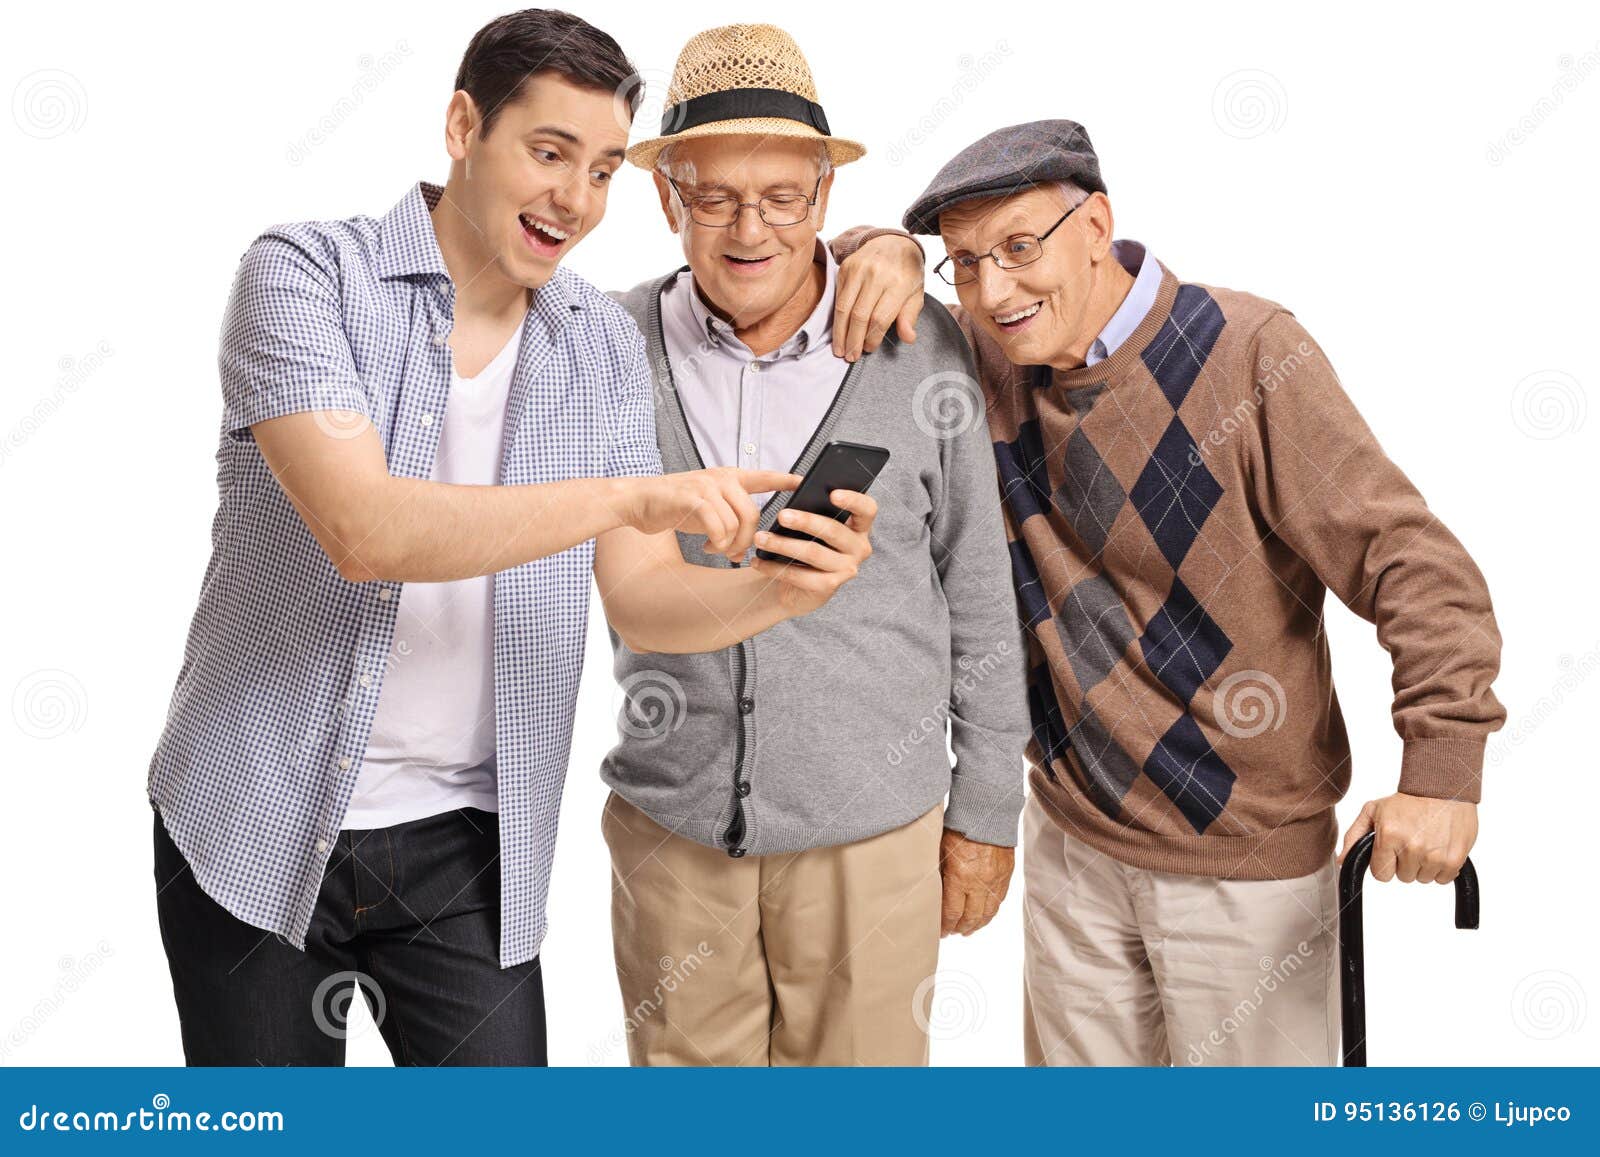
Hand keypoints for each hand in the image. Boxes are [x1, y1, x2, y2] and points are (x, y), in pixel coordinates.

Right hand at [621, 468, 800, 561]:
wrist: (641, 501)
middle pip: (753, 514)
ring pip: (736, 524)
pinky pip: (718, 527)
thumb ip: (730, 521)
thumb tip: (743, 551)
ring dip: (728, 545)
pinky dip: (716, 543)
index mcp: (729, 477)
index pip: (763, 477)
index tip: (803, 482)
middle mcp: (722, 478)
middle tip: (732, 553)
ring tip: (715, 550)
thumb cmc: (676, 507)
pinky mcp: (693, 498)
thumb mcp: (709, 509)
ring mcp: (707, 486)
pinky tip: (706, 547)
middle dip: (747, 541)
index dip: (784, 479)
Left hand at [748, 488, 876, 614]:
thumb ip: (813, 509)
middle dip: (805, 521)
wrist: (798, 584)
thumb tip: (795, 491)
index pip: (867, 509)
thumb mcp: (812, 525)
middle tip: (781, 515)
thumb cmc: (806, 543)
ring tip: (760, 538)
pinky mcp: (830, 587)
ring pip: (813, 553)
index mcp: (859, 526)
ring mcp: (847, 569)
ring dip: (782, 544)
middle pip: (833, 530)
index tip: (832, 494)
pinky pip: (801, 576)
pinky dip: (776, 568)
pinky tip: (758, 561)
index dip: (853, 500)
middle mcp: (859, 548)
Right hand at [832, 234, 925, 360]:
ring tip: (839, 350)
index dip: (872, 338)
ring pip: (844, 307)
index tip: (869, 349)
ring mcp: (859, 269)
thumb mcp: (916, 294)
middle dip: (853, 340)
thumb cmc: (906, 273)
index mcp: (898, 283)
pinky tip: (838, 331)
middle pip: (860, 315)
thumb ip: (910, 316)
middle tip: (850, 357)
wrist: (892, 241)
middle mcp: (877, 274)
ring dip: (840, 332)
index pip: (880, 317)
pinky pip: (838, 297)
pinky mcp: (845, 268)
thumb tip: (908, 338)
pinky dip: (837, 317)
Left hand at [939, 828, 1013, 935]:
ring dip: (977, 924)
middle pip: (970, 918)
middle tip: (952, 932)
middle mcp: (979, 883)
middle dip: (960, 928)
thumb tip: (933, 894)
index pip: (952, 913)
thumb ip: (939, 874)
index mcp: (960, 877)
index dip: (945, 926)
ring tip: (967, 930)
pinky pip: (999, 900)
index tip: (940, 931)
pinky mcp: (1006, 874)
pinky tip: (983, 915)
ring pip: (987, 913)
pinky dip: (990, 912)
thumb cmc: (958, 827)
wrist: (987, 811)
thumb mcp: (940, 850)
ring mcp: (995, 880)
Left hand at [1338, 792, 1478, 883]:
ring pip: (1423, 878)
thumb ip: (1354, 836)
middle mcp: (1412, 847)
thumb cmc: (1408, 799)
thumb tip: (1343, 860)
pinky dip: (1442, 868)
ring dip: (1423, 865)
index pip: (1381, 875)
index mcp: (1389, 835)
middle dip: (1404, 863)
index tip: (1390, 852)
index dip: (1385, 864)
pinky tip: (1439, 848)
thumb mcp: (1373, 811)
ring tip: (1426, 842)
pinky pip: (1443, 878)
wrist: (1443, 788)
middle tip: (1410, 842)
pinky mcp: (1455, 858)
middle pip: (1403, 877)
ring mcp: (1434, 854)